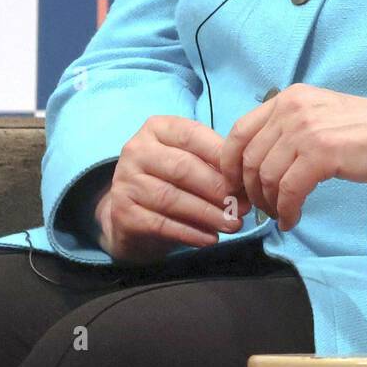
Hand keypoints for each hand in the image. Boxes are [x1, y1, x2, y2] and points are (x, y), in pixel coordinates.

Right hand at [96, 115, 253, 263]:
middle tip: (243, 206)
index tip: (244, 177)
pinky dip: (189, 232)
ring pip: (171, 198)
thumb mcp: (191, 163)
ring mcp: (125, 181)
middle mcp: (136, 150)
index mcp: (157, 128)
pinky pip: (160, 224)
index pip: (192, 136)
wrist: (131, 215)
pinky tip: (210, 238)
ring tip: (232, 224)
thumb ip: (213, 165)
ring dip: (207, 214)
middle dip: (217, 188)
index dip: (221, 156)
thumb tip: (244, 184)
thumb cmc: (171, 181)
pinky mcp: (122, 212)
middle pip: (182, 168)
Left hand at [217, 86, 366, 232]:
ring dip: (270, 204)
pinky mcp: (322, 153)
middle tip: (262, 210)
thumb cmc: (365, 131)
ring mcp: (306, 129)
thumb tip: (256, 166)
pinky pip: (289, 190)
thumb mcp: (318, 117)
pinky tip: (294, 219)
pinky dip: (287, 210)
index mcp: (288, 98)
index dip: (229, 165)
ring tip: (282, 215)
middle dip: (250, 191)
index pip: (238, 131)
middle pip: (248, 158)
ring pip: (266, 176)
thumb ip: (288, 132)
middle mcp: (291, 108)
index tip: (236, 189)